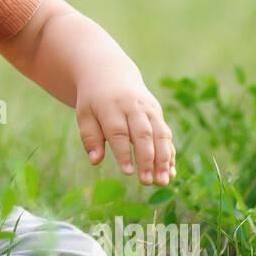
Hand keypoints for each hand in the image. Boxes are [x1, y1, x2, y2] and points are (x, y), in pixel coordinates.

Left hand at [75, 65, 176, 185]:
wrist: (111, 75)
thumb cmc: (94, 101)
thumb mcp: (85, 115)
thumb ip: (90, 137)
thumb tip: (95, 161)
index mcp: (111, 106)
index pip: (119, 132)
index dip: (124, 152)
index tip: (128, 172)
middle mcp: (133, 107)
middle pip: (143, 134)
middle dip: (146, 159)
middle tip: (146, 181)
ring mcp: (148, 109)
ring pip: (160, 134)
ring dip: (163, 159)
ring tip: (164, 181)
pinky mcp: (157, 112)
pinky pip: (166, 134)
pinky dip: (170, 153)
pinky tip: (171, 172)